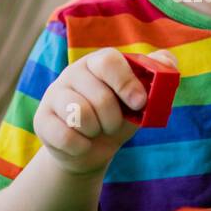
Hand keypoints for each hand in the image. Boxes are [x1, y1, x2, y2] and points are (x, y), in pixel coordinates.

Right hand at [34, 47, 178, 175]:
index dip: (126, 83)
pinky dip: (81, 146)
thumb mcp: (140, 100)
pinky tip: (82, 143)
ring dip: (96, 131)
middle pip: (98, 94)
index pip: (108, 61)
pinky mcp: (42, 119)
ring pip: (79, 114)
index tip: (140, 104)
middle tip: (113, 125)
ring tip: (96, 131)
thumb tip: (167, 62)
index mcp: (98, 62)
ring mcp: (54, 94)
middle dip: (114, 118)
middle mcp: (73, 73)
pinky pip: (64, 135)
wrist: (92, 149)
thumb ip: (158, 76)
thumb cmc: (118, 117)